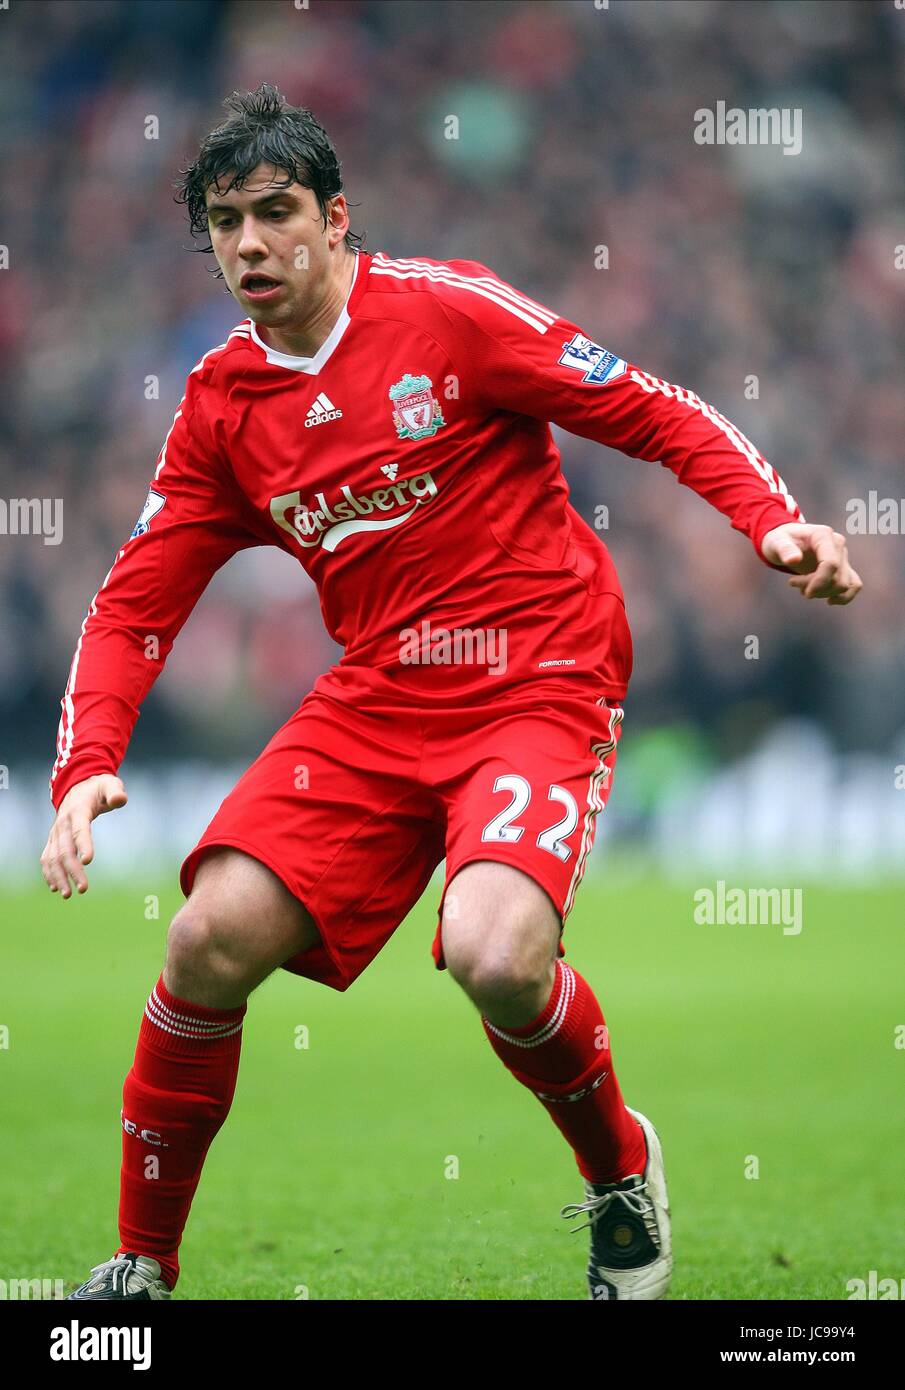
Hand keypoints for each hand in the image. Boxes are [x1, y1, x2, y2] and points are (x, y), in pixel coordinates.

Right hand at [40, 774, 127, 897]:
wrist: (77, 785)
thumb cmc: (99, 787)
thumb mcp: (110, 784)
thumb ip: (115, 792)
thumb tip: (120, 800)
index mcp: (78, 811)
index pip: (80, 830)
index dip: (84, 844)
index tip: (88, 862)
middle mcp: (63, 823)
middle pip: (65, 850)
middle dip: (72, 870)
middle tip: (83, 889)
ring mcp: (56, 832)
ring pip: (52, 857)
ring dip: (58, 876)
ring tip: (67, 894)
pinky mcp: (53, 839)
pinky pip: (46, 857)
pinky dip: (49, 872)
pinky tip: (55, 888)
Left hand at [761, 523, 861, 605]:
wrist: (786, 541)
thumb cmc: (780, 540)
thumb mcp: (776, 542)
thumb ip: (784, 549)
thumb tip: (794, 560)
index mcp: (823, 535)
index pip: (830, 564)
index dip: (820, 582)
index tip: (805, 593)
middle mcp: (838, 544)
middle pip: (837, 578)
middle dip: (815, 588)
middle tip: (793, 583)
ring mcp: (843, 556)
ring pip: (844, 585)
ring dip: (823, 593)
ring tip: (803, 588)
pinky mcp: (844, 567)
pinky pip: (855, 585)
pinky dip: (843, 597)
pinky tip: (829, 601)